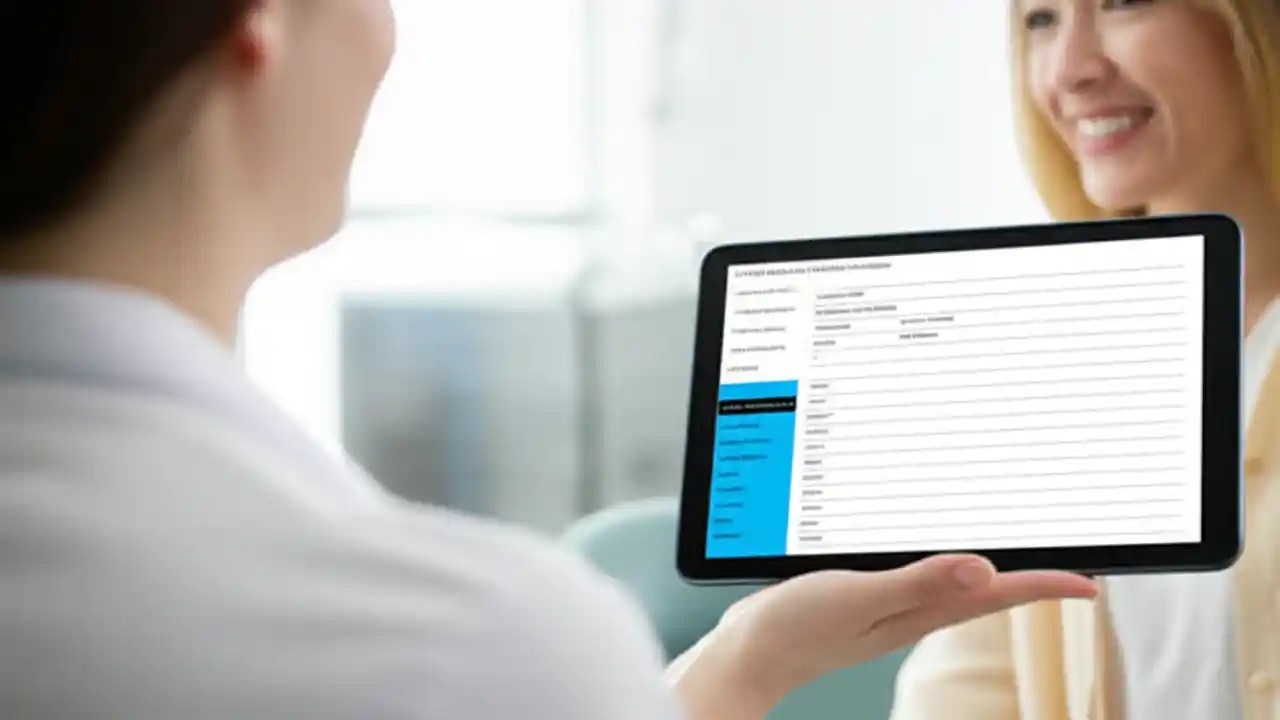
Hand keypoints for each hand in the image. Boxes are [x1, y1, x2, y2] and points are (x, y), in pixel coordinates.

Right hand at [666, 554, 1096, 719]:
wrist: (751, 653)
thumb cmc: (799, 628)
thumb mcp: (860, 598)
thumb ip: (919, 582)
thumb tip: (986, 570)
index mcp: (920, 610)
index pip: (998, 595)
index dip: (1046, 585)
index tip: (1091, 581)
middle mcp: (913, 611)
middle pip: (989, 592)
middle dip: (1032, 575)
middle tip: (1073, 558)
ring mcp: (890, 607)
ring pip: (958, 585)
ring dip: (995, 569)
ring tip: (1024, 552)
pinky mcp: (867, 597)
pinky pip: (921, 578)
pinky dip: (944, 564)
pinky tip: (938, 554)